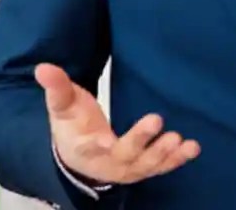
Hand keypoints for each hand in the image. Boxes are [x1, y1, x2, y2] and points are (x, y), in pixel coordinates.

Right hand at [36, 63, 199, 184]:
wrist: (78, 156)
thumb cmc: (73, 126)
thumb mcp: (62, 107)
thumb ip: (56, 88)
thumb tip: (43, 68)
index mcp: (87, 148)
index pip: (95, 147)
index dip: (107, 143)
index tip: (112, 136)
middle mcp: (109, 163)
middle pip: (127, 156)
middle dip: (141, 141)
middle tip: (157, 120)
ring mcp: (129, 168)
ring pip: (148, 166)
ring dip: (166, 155)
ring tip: (182, 141)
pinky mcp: (144, 167)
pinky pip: (161, 166)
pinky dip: (177, 159)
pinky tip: (192, 148)